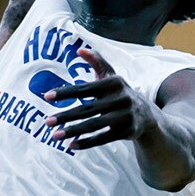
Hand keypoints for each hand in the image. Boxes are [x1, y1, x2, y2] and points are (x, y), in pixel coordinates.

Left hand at [41, 47, 159, 149]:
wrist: (147, 114)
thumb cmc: (120, 93)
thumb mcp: (112, 76)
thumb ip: (97, 61)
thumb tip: (79, 49)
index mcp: (112, 83)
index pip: (85, 88)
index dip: (66, 92)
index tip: (47, 97)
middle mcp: (119, 99)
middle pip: (87, 109)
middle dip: (65, 116)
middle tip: (47, 121)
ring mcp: (124, 116)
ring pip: (94, 125)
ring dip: (73, 131)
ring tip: (55, 135)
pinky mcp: (126, 131)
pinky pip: (103, 138)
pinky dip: (87, 143)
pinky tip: (71, 145)